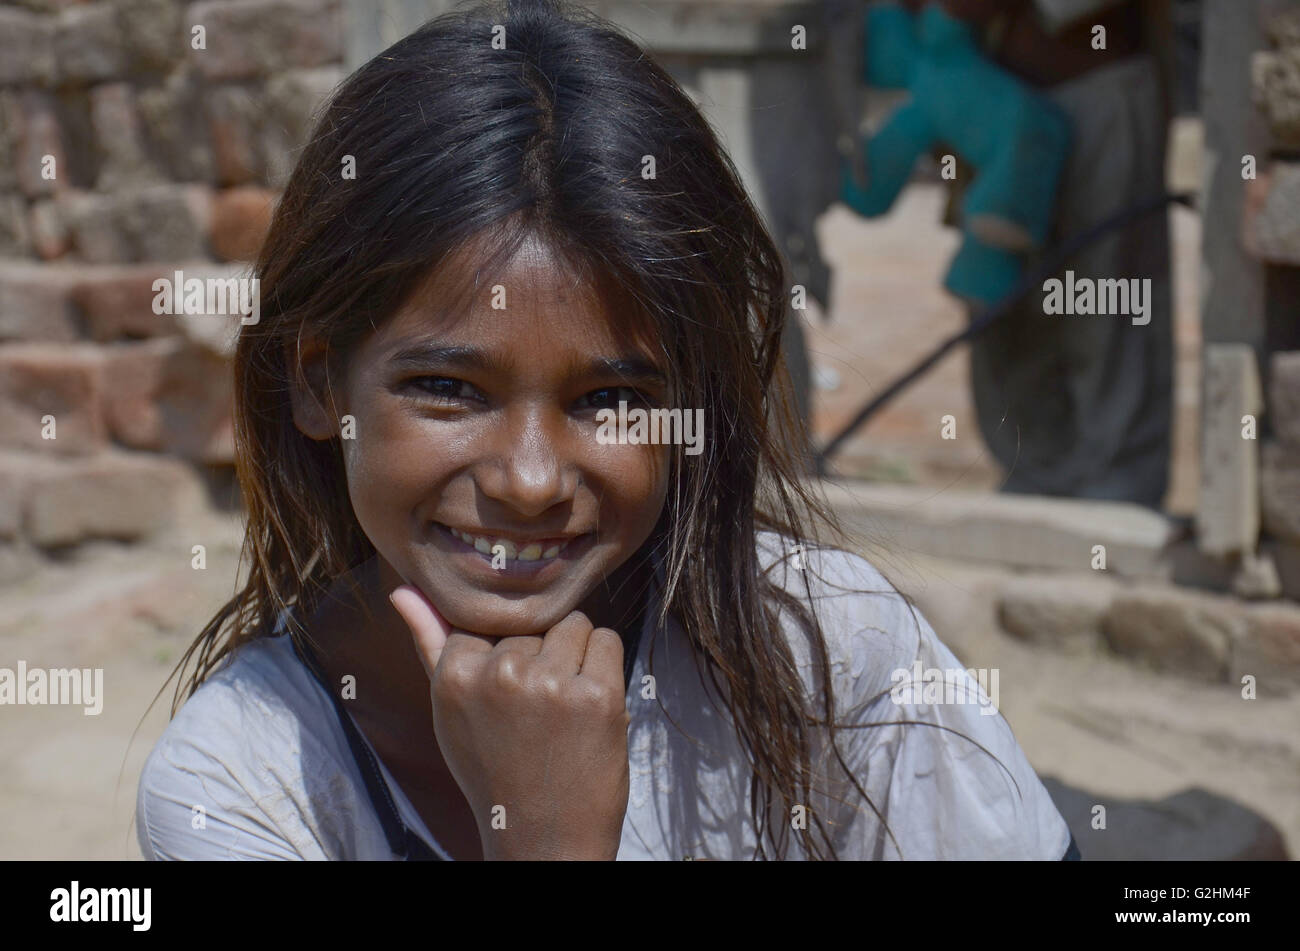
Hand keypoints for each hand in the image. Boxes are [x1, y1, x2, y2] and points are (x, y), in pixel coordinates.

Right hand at [391, 585, 630, 860]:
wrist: (542, 840)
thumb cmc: (494, 771)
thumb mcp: (450, 711)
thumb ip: (429, 643)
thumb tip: (403, 588)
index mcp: (456, 675)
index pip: (491, 622)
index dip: (506, 656)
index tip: (507, 700)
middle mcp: (501, 674)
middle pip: (535, 622)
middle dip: (542, 656)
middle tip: (537, 716)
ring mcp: (551, 684)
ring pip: (575, 624)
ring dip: (577, 656)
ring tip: (563, 708)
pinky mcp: (597, 695)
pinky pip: (607, 640)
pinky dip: (606, 666)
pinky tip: (590, 706)